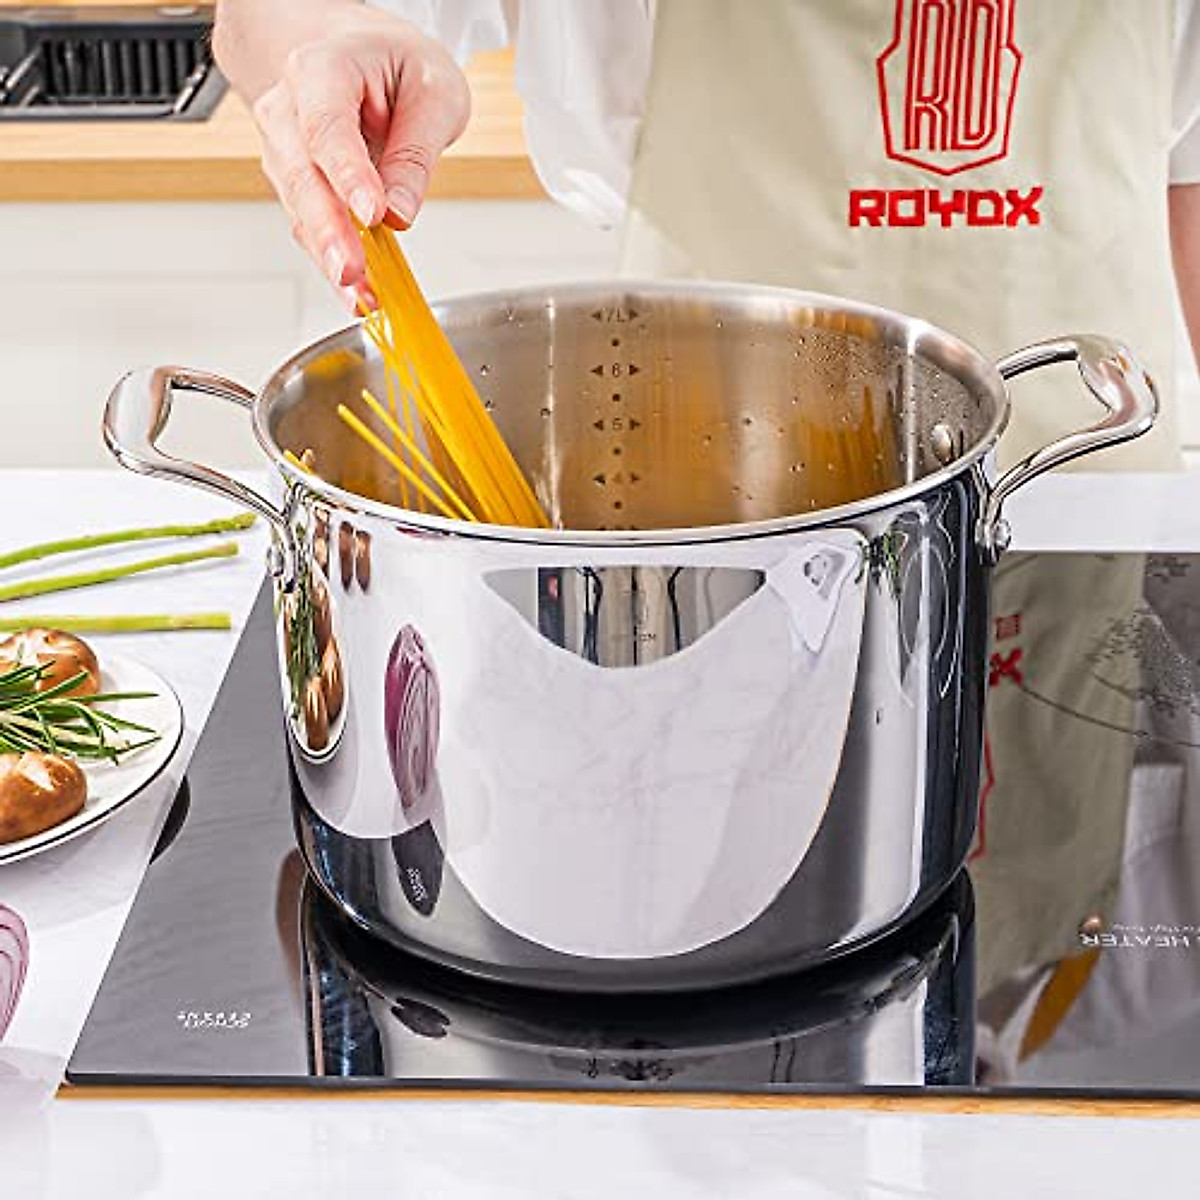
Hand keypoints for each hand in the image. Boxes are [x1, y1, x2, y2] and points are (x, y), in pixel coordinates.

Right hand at [214, 0, 470, 307]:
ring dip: (330, 256)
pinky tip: (356, 293)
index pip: (328, 126)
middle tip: (352, 271)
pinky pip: (309, 228)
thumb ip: (416, 151)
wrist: (356, 53)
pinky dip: (332, 262)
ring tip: (362, 295)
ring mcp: (284, 149)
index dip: (348, 174)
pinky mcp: (295, 186)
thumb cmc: (394, 64)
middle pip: (302, 175)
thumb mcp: (433, 91)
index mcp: (322, 69)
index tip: (371, 214)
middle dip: (328, 230)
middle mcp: (289, 109)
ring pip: (300, 209)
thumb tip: (401, 211)